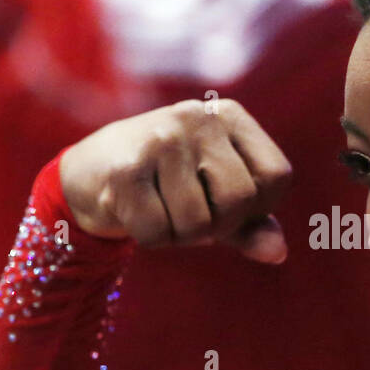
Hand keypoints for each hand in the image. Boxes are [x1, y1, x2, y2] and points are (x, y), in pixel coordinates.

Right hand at [58, 99, 292, 262]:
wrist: (90, 171)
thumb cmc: (169, 184)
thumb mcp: (217, 197)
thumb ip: (253, 224)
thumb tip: (278, 253)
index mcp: (229, 116)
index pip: (277, 176)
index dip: (258, 207)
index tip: (225, 202)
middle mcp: (197, 118)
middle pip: (239, 200)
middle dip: (219, 225)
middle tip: (190, 211)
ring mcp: (160, 140)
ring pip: (198, 223)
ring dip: (181, 235)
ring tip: (161, 208)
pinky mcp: (126, 169)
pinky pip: (158, 232)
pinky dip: (152, 238)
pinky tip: (136, 211)